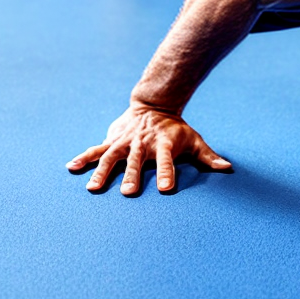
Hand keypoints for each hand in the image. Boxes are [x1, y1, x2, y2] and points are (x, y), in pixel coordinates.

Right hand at [67, 104, 230, 194]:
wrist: (154, 105)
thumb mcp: (194, 139)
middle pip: (137, 160)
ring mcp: (125, 141)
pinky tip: (71, 168)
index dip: (166, 173)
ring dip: (102, 172)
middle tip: (128, 193)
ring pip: (112, 156)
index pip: (167, 160)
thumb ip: (208, 156)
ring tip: (93, 189)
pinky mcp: (112, 140)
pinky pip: (95, 149)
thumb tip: (228, 168)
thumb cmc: (176, 130)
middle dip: (132, 176)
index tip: (165, 189)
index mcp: (164, 144)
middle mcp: (143, 143)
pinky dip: (83, 158)